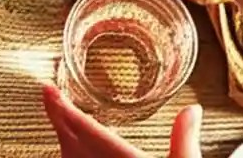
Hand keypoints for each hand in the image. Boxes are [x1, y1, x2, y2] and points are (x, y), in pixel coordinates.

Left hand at [43, 85, 202, 157]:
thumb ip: (184, 138)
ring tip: (62, 123)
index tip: (48, 90)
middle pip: (70, 143)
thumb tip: (193, 109)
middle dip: (59, 120)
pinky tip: (73, 155)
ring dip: (65, 143)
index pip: (85, 130)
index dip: (63, 109)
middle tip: (51, 99)